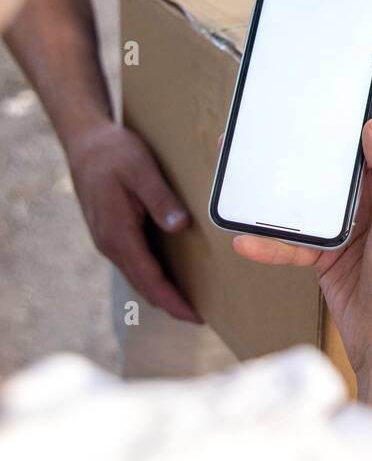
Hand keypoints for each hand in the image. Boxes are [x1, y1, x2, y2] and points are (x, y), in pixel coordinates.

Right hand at [67, 120, 200, 322]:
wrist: (84, 142)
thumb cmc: (113, 153)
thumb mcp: (141, 169)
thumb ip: (160, 199)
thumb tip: (180, 226)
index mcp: (117, 232)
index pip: (148, 278)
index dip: (172, 300)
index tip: (193, 316)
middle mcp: (109, 243)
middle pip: (142, 285)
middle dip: (169, 304)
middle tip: (197, 318)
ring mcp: (107, 240)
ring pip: (136, 276)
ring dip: (160, 292)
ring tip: (187, 303)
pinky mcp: (110, 233)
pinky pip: (133, 263)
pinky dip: (151, 276)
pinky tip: (168, 276)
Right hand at [233, 115, 371, 424]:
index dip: (350, 122)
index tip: (322, 102)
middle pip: (333, 169)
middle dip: (304, 152)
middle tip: (270, 133)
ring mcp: (347, 232)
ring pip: (306, 203)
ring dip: (277, 195)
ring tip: (244, 178)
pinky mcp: (326, 258)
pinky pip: (292, 244)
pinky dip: (270, 243)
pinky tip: (245, 241)